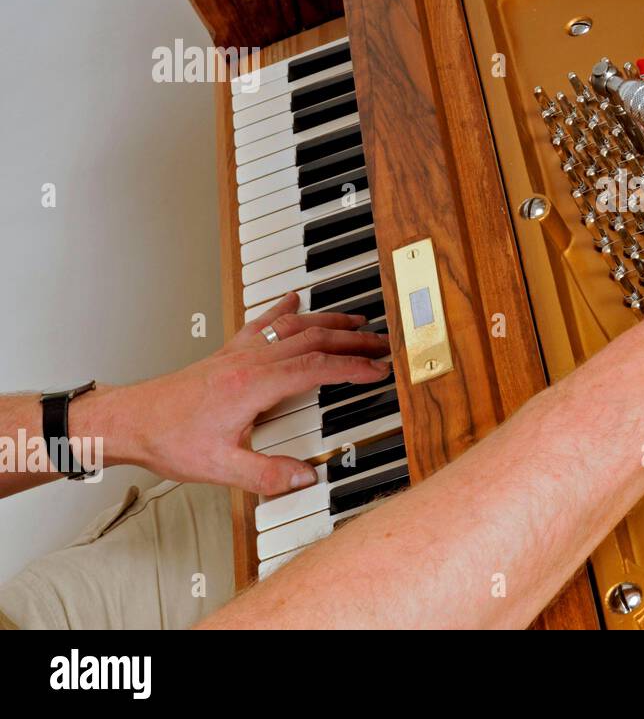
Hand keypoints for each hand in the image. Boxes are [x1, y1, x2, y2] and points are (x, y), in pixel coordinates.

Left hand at [80, 293, 391, 494]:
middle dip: (352, 341)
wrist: (129, 420)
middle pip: (313, 340)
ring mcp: (239, 354)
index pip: (316, 368)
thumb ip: (266, 474)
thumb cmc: (168, 439)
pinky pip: (263, 323)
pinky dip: (285, 309)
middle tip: (381, 343)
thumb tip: (305, 476)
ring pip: (293, 326)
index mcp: (253, 386)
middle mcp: (249, 362)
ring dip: (329, 321)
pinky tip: (294, 300)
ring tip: (356, 321)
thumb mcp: (220, 468)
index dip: (352, 368)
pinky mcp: (228, 354)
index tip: (377, 370)